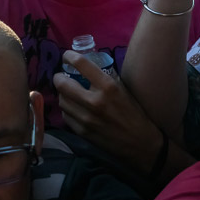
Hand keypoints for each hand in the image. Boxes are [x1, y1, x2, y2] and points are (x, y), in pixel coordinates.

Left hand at [53, 53, 163, 174]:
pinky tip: (73, 107)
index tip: (67, 56)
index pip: (81, 64)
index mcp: (108, 87)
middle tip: (62, 76)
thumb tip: (88, 67)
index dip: (69, 57)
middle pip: (63, 84)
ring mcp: (86, 118)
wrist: (139, 143)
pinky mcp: (82, 132)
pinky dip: (67, 109)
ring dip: (63, 94)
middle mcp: (94, 101)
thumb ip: (105, 78)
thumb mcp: (123, 89)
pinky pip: (66, 115)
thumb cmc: (134, 113)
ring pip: (62, 100)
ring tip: (68, 92)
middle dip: (59, 77)